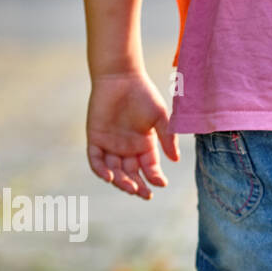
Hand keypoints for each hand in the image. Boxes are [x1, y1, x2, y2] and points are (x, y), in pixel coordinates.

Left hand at [86, 70, 178, 198]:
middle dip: (138, 186)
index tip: (161, 183)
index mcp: (144, 145)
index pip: (149, 168)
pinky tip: (109, 177)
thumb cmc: (143, 94)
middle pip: (131, 175)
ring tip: (130, 187)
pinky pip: (96, 160)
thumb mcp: (160, 118)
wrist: (120, 76)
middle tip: (144, 194)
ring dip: (121, 182)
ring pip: (114, 171)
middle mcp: (127, 148)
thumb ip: (167, 138)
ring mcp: (110, 145)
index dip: (155, 178)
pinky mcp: (95, 138)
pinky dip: (101, 170)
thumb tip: (175, 160)